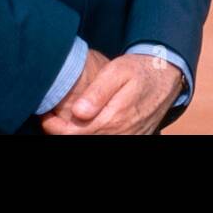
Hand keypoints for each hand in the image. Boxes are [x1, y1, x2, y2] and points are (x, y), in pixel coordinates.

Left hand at [41, 53, 182, 134]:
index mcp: (115, 117)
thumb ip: (98, 91)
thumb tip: (77, 112)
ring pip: (95, 142)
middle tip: (51, 118)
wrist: (166, 75)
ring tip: (64, 121)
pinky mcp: (132, 138)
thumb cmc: (139, 69)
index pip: (75, 134)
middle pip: (82, 141)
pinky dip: (92, 134)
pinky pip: (108, 140)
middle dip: (62, 132)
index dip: (55, 128)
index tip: (46, 116)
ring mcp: (128, 137)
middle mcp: (122, 133)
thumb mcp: (118, 70)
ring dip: (76, 134)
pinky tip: (85, 124)